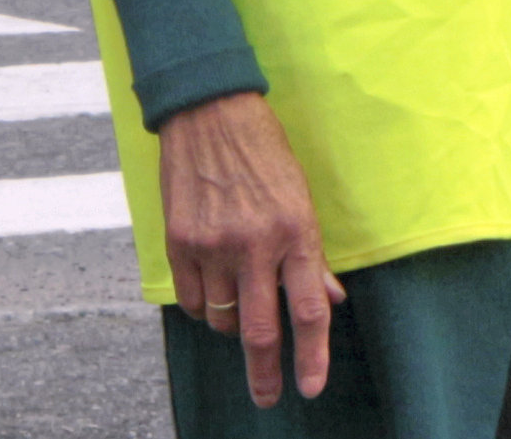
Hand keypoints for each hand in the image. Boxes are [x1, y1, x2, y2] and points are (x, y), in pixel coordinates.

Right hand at [157, 91, 345, 404]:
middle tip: (266, 398)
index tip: (311, 387)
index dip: (312, 357)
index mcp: (296, 231)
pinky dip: (202, 307)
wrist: (210, 112)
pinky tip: (211, 288)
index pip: (309, 310)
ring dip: (231, 326)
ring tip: (237, 304)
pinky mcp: (179, 242)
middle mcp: (256, 243)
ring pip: (221, 319)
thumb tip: (331, 300)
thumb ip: (312, 255)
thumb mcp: (301, 197)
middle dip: (265, 373)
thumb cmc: (264, 153)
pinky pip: (192, 301)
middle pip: (261, 331)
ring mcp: (214, 245)